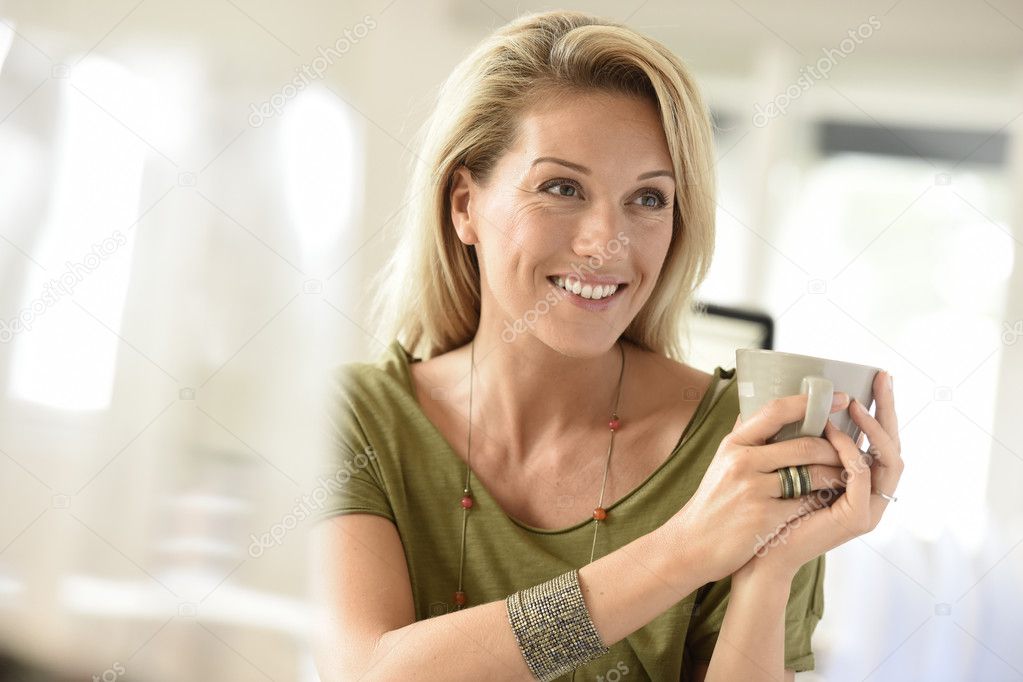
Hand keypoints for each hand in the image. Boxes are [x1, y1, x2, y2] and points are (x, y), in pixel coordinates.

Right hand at [667, 389, 851, 583]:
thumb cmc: (712, 503)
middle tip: (853, 452)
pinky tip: (830, 503)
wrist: (692, 544)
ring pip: (812, 474)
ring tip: (847, 477)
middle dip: (836, 449)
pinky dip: (822, 502)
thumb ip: (747, 439)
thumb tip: (772, 412)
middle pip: (805, 445)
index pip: (776, 410)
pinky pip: (806, 504)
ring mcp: (752, 489)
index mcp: (734, 443)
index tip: (839, 398)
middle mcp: (742, 461)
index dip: (810, 402)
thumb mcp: (722, 463)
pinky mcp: (764, 516)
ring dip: (836, 476)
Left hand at [740, 370, 903, 578]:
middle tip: (882, 378)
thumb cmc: (773, 509)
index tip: (878, 378)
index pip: (883, 441)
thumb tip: (805, 400)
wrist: (760, 552)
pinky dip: (849, 450)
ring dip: (870, 428)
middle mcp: (873, 496)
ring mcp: (869, 509)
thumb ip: (810, 443)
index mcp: (862, 484)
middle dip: (888, 409)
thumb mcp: (797, 467)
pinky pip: (861, 475)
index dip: (883, 409)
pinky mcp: (857, 518)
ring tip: (853, 404)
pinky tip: (832, 433)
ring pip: (887, 460)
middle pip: (894, 446)